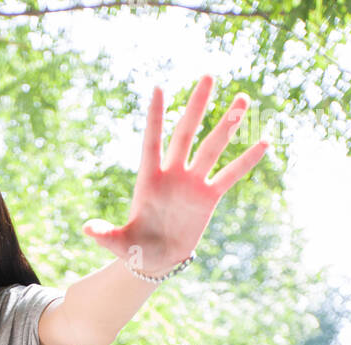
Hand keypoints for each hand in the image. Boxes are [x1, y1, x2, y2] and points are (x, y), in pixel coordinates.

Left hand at [82, 76, 268, 274]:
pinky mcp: (208, 197)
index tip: (158, 87)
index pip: (151, 141)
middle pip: (185, 133)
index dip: (155, 116)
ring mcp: (192, 183)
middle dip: (196, 107)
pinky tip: (264, 142)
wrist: (155, 260)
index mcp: (148, 179)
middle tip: (209, 76)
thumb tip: (86, 229)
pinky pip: (230, 175)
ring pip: (211, 147)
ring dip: (227, 124)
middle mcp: (172, 174)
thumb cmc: (133, 248)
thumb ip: (104, 233)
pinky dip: (246, 161)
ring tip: (243, 99)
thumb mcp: (118, 243)